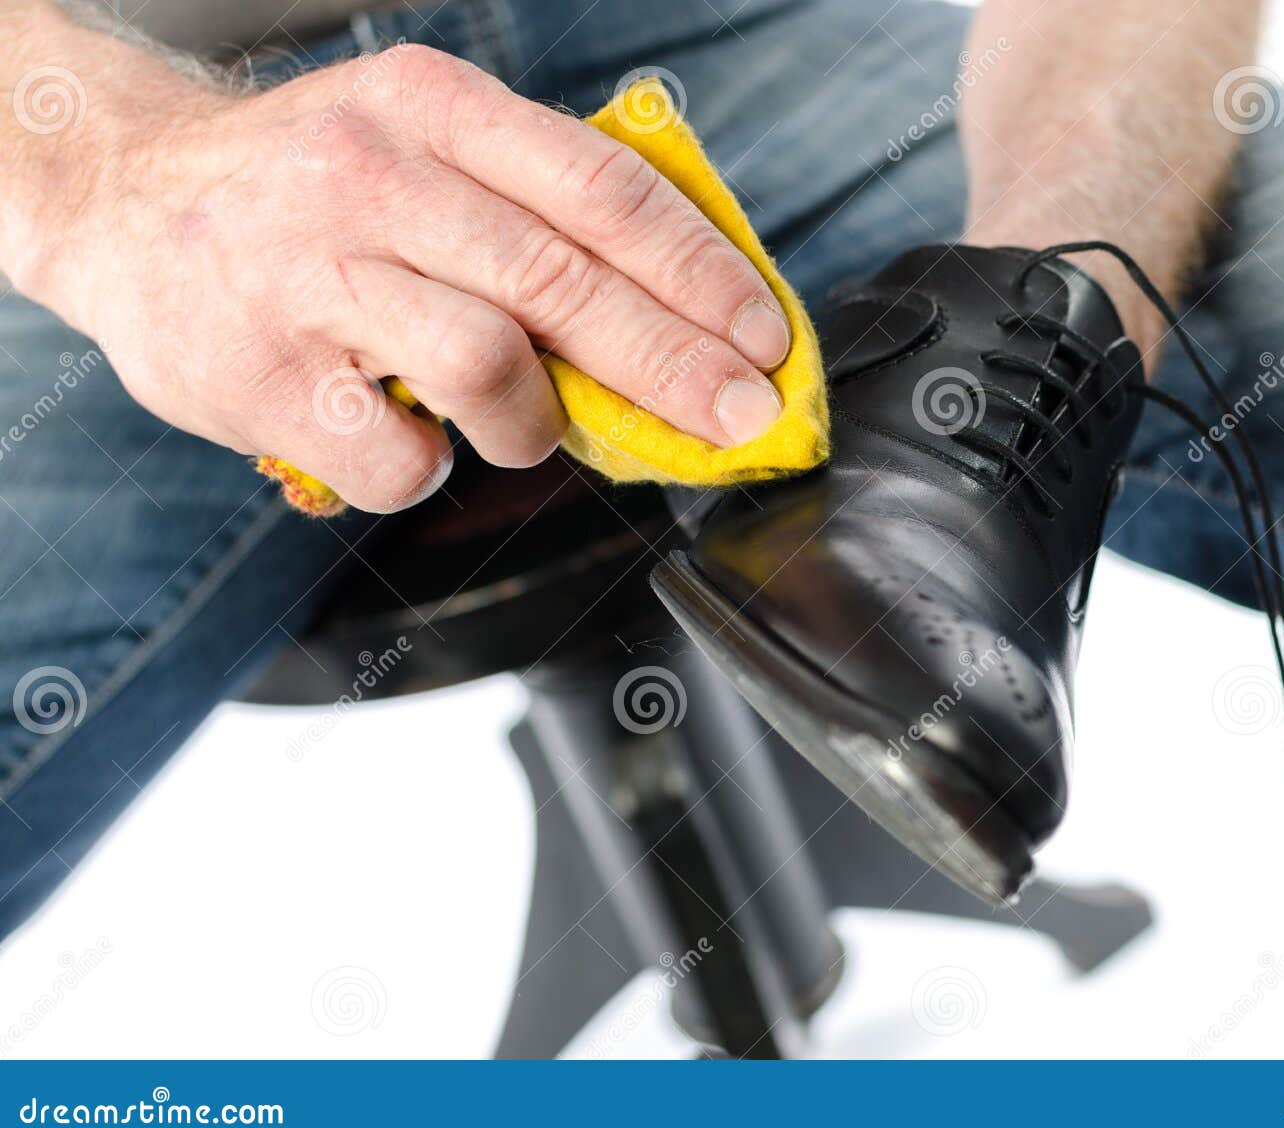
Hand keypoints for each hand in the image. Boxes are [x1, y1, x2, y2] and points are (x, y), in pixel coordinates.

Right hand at [7, 43, 790, 510]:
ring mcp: (307, 274)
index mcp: (434, 109)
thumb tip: (683, 318)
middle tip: (737, 417)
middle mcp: (372, 176)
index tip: (763, 336)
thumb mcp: (420, 143)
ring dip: (537, 422)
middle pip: (565, 284)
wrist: (123, 200)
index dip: (701, 272)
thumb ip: (535, 210)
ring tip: (525, 422)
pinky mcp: (258, 374)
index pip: (602, 192)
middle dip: (675, 364)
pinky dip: (431, 465)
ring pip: (488, 368)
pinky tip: (408, 432)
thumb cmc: (309, 188)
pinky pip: (401, 457)